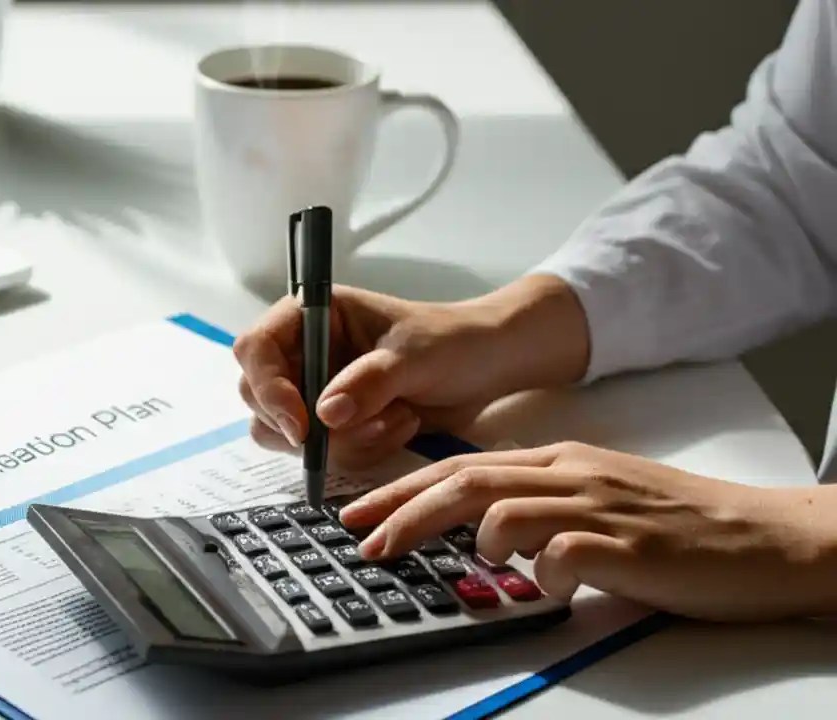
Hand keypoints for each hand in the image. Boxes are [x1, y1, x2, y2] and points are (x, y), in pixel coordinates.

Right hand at [232, 275, 588, 469]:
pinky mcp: (332, 425)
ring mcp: (313, 391)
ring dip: (342, 442)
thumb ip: (369, 381)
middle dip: (309, 426)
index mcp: (311, 315)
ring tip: (395, 419)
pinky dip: (360, 452)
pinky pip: (321, 455)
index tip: (302, 425)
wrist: (485, 368)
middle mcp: (302, 352)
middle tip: (364, 426)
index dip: (268, 387)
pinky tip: (399, 426)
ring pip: (287, 436)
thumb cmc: (451, 341)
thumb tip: (325, 414)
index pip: (256, 348)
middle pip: (259, 399)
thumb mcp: (414, 355)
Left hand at [339, 442, 836, 621]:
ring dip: (470, 536)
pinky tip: (549, 582)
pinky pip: (564, 553)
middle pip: (466, 481)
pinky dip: (542, 569)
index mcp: (560, 461)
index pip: (462, 464)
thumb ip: (539, 500)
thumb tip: (480, 525)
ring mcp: (599, 509)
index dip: (404, 487)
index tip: (360, 511)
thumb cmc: (676, 521)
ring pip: (505, 508)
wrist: (761, 533)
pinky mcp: (630, 549)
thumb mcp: (596, 493)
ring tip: (464, 559)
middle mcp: (571, 475)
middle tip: (364, 540)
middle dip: (404, 509)